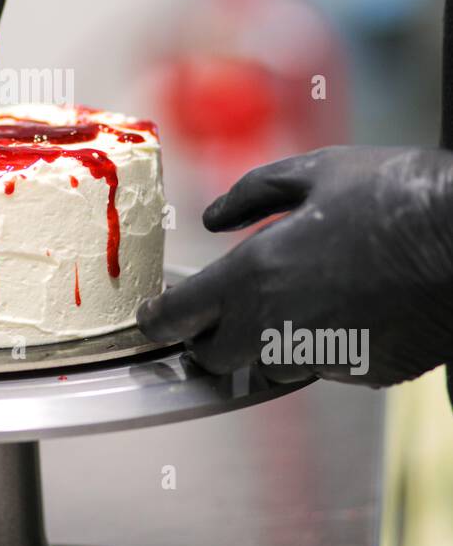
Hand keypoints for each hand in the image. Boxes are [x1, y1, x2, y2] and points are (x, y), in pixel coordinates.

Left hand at [138, 146, 452, 387]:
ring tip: (303, 299)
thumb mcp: (315, 172)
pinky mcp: (365, 374)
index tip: (153, 320)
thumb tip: (215, 218)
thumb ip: (252, 195)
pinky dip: (328, 346)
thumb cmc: (393, 196)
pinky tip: (353, 308)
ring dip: (272, 343)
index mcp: (254, 275)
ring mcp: (322, 357)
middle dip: (210, 339)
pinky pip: (328, 367)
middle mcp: (279, 326)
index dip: (158, 321)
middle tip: (221, 314)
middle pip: (216, 357)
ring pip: (272, 365)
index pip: (180, 318)